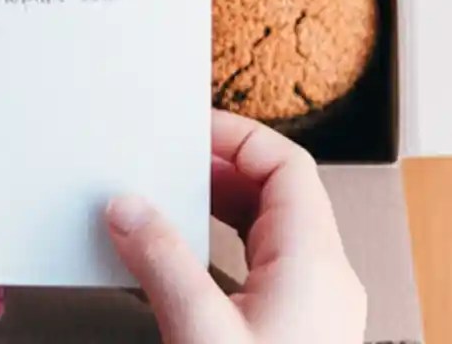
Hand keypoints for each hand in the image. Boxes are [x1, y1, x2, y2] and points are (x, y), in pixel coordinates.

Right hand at [105, 110, 365, 343]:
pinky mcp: (295, 331)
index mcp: (316, 264)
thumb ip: (160, 262)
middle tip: (166, 161)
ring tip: (167, 200)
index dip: (238, 137)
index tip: (188, 128)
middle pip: (281, 195)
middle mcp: (324, 278)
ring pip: (272, 231)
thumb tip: (127, 207)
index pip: (287, 168)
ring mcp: (315, 307)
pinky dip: (222, 247)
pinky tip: (181, 257)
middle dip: (221, 170)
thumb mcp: (200, 333)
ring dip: (220, 207)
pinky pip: (263, 266)